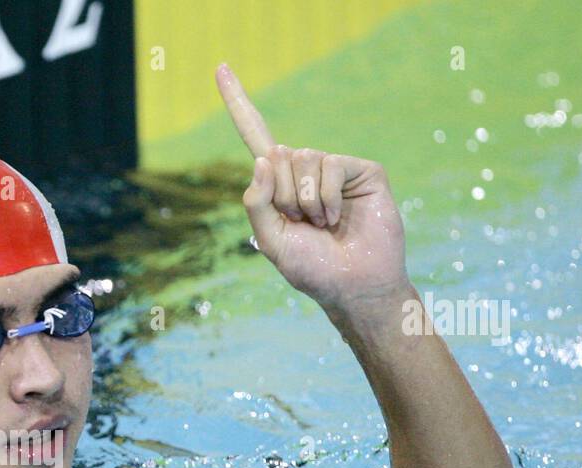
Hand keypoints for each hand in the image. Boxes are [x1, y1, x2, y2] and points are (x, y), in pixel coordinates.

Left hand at [215, 62, 410, 317]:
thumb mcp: (271, 241)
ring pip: (302, 159)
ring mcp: (334, 169)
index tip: (220, 68)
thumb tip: (264, 157)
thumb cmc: (313, 269)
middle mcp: (305, 170)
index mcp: (279, 184)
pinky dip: (327, 197)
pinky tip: (338, 218)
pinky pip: (328, 166)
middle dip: (283, 196)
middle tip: (305, 224)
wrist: (354, 285)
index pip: (255, 137)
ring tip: (323, 224)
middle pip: (277, 156)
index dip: (238, 103)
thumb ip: (257, 203)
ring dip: (305, 201)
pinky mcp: (361, 170)